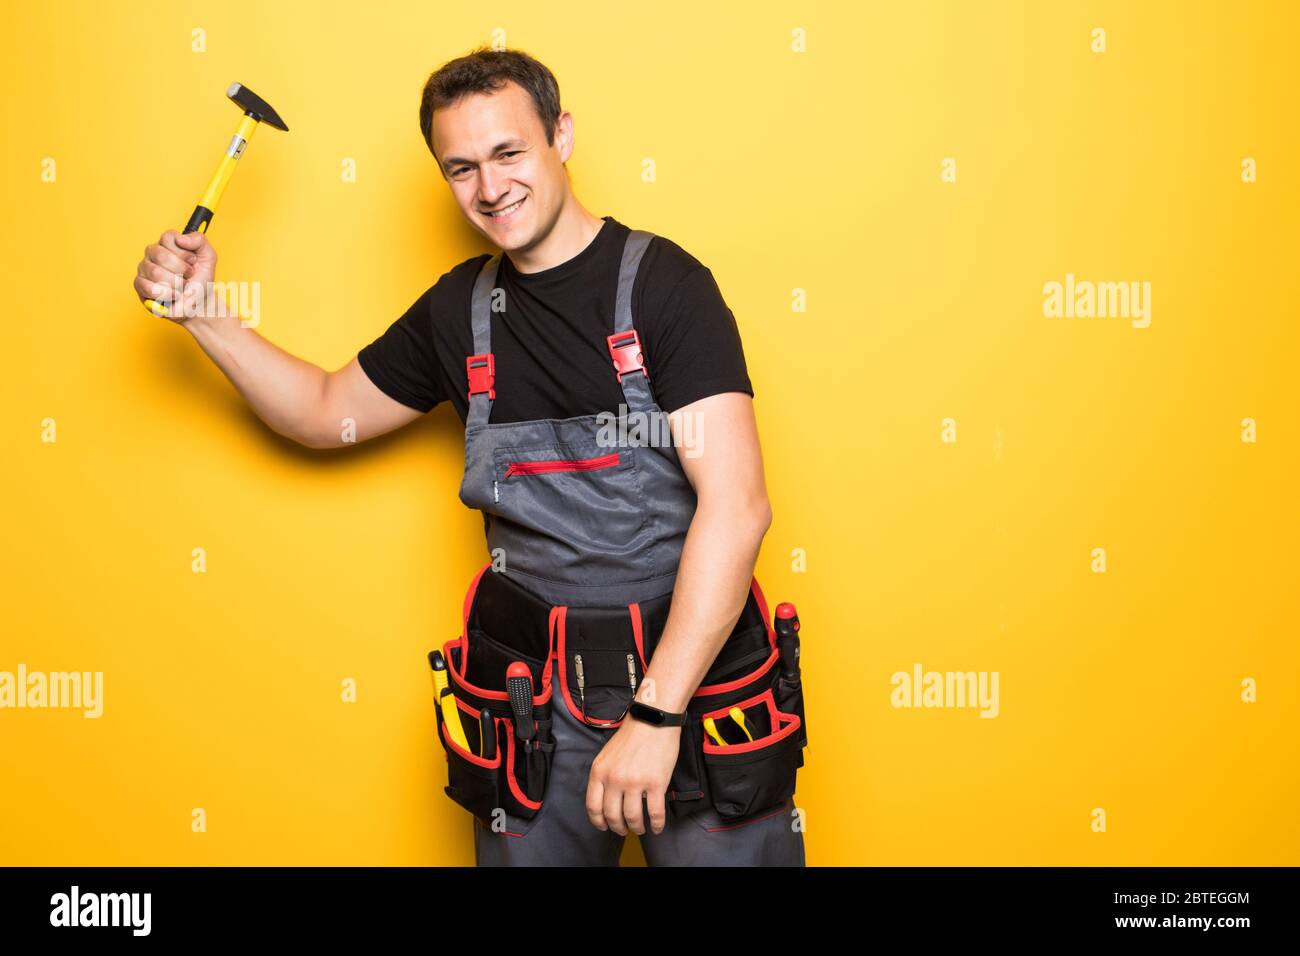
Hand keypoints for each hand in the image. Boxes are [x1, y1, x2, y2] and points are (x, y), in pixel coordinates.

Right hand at [134, 229, 217, 323]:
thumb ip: (199, 240)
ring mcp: (144, 268)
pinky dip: (167, 294)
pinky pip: (150, 287)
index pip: (168, 238)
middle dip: (181, 270)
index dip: (184, 253)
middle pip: (161, 255)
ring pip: (156, 272)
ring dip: (176, 284)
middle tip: (188, 276)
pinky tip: (173, 295)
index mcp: (167, 243)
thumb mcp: (208, 257)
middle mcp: (152, 253)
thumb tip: (180, 238)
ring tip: (181, 287)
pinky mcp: (139, 285)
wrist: (199, 302)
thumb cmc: (201, 279)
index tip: (193, 262)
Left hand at [586, 716, 680, 835]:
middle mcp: (614, 779)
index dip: (598, 822)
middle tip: (624, 830)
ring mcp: (635, 782)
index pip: (593, 807)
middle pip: (612, 816)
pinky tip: (657, 827)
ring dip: (636, 827)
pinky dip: (656, 824)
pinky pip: (655, 813)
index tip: (604, 827)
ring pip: (632, 818)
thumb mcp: (607, 754)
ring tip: (640, 828)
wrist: (654, 718)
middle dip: (618, 828)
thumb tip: (606, 799)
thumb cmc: (632, 734)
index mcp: (599, 771)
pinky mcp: (656, 783)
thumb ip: (604, 775)